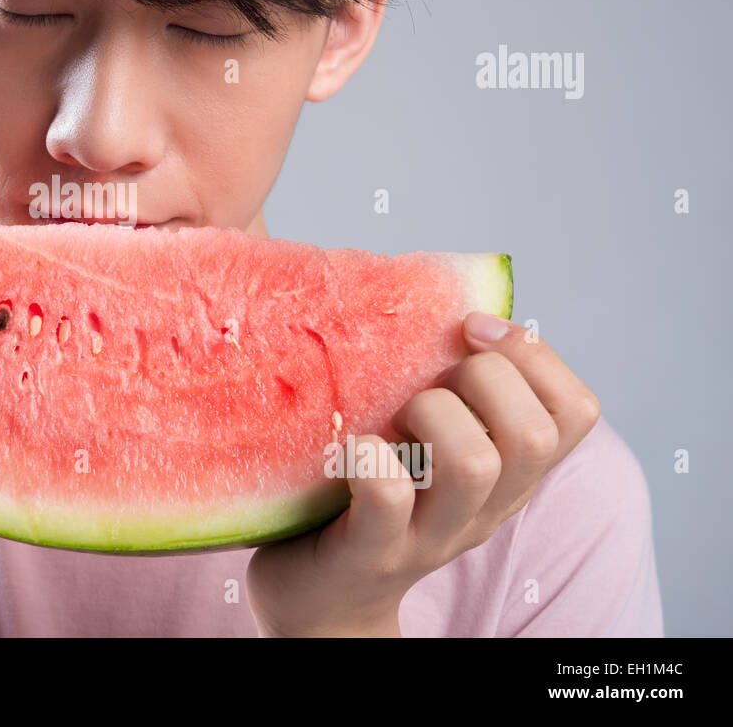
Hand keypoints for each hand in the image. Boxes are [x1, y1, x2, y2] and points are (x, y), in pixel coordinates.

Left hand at [246, 311, 600, 636]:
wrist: (323, 600)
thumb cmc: (370, 497)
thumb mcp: (428, 447)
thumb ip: (451, 391)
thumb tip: (440, 299)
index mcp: (509, 475)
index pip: (577, 411)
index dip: (534, 355)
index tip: (471, 328)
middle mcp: (483, 509)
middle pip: (531, 434)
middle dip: (481, 380)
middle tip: (428, 384)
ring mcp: (430, 536)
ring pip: (475, 463)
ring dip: (428, 415)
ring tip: (390, 423)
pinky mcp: (371, 551)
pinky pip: (387, 495)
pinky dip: (369, 458)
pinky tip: (349, 449)